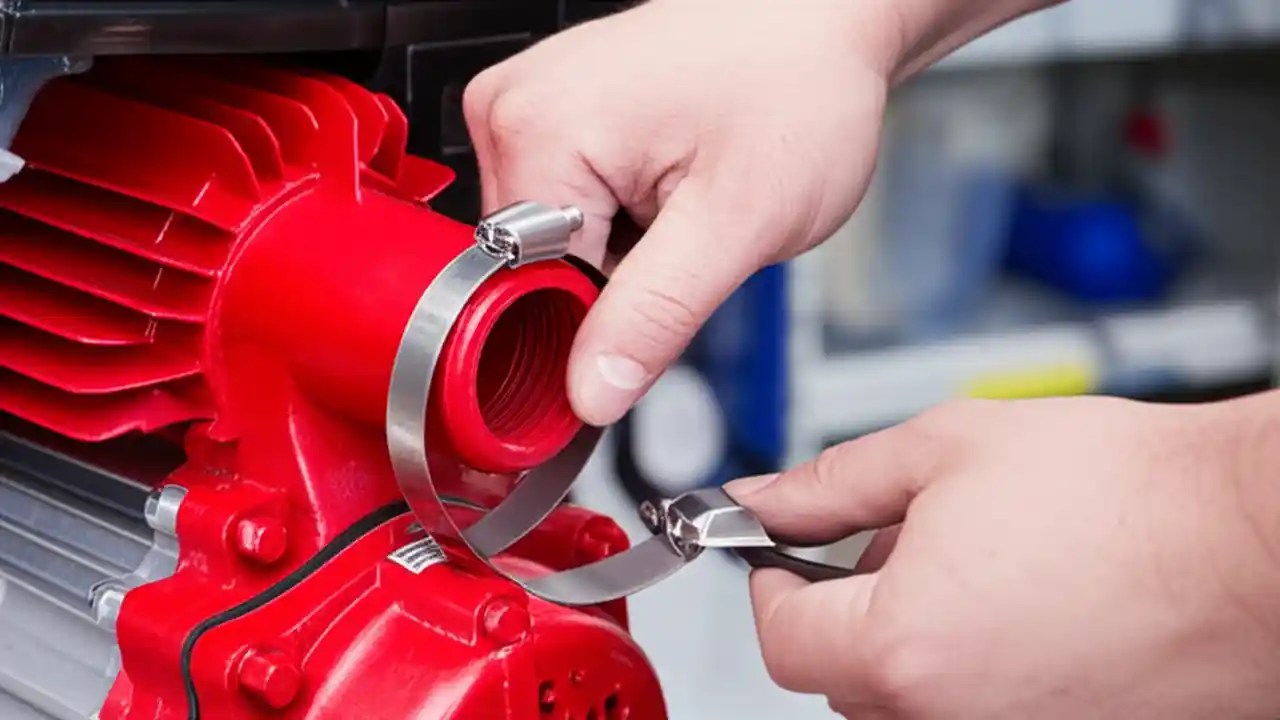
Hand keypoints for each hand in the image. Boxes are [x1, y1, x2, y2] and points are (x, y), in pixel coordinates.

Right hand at [463, 0, 895, 424]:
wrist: (824, 20)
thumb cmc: (797, 87)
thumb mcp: (737, 223)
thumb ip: (655, 317)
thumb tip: (589, 394)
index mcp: (538, 134)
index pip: (523, 295)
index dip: (593, 332)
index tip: (651, 332)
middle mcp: (512, 111)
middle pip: (532, 271)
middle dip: (614, 284)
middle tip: (689, 239)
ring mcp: (528, 105)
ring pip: (550, 247)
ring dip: (619, 253)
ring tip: (684, 197)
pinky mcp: (551, 111)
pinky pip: (564, 208)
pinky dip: (617, 219)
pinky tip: (665, 182)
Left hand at [727, 395, 1279, 718]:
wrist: (1254, 542)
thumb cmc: (1128, 496)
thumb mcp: (943, 450)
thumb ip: (831, 484)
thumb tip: (765, 499)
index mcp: (901, 649)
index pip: (780, 640)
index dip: (770, 583)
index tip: (782, 552)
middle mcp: (946, 719)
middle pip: (842, 673)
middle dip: (849, 603)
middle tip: (899, 538)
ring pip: (908, 695)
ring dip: (912, 634)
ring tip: (979, 564)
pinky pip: (976, 710)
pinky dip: (973, 665)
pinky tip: (1022, 604)